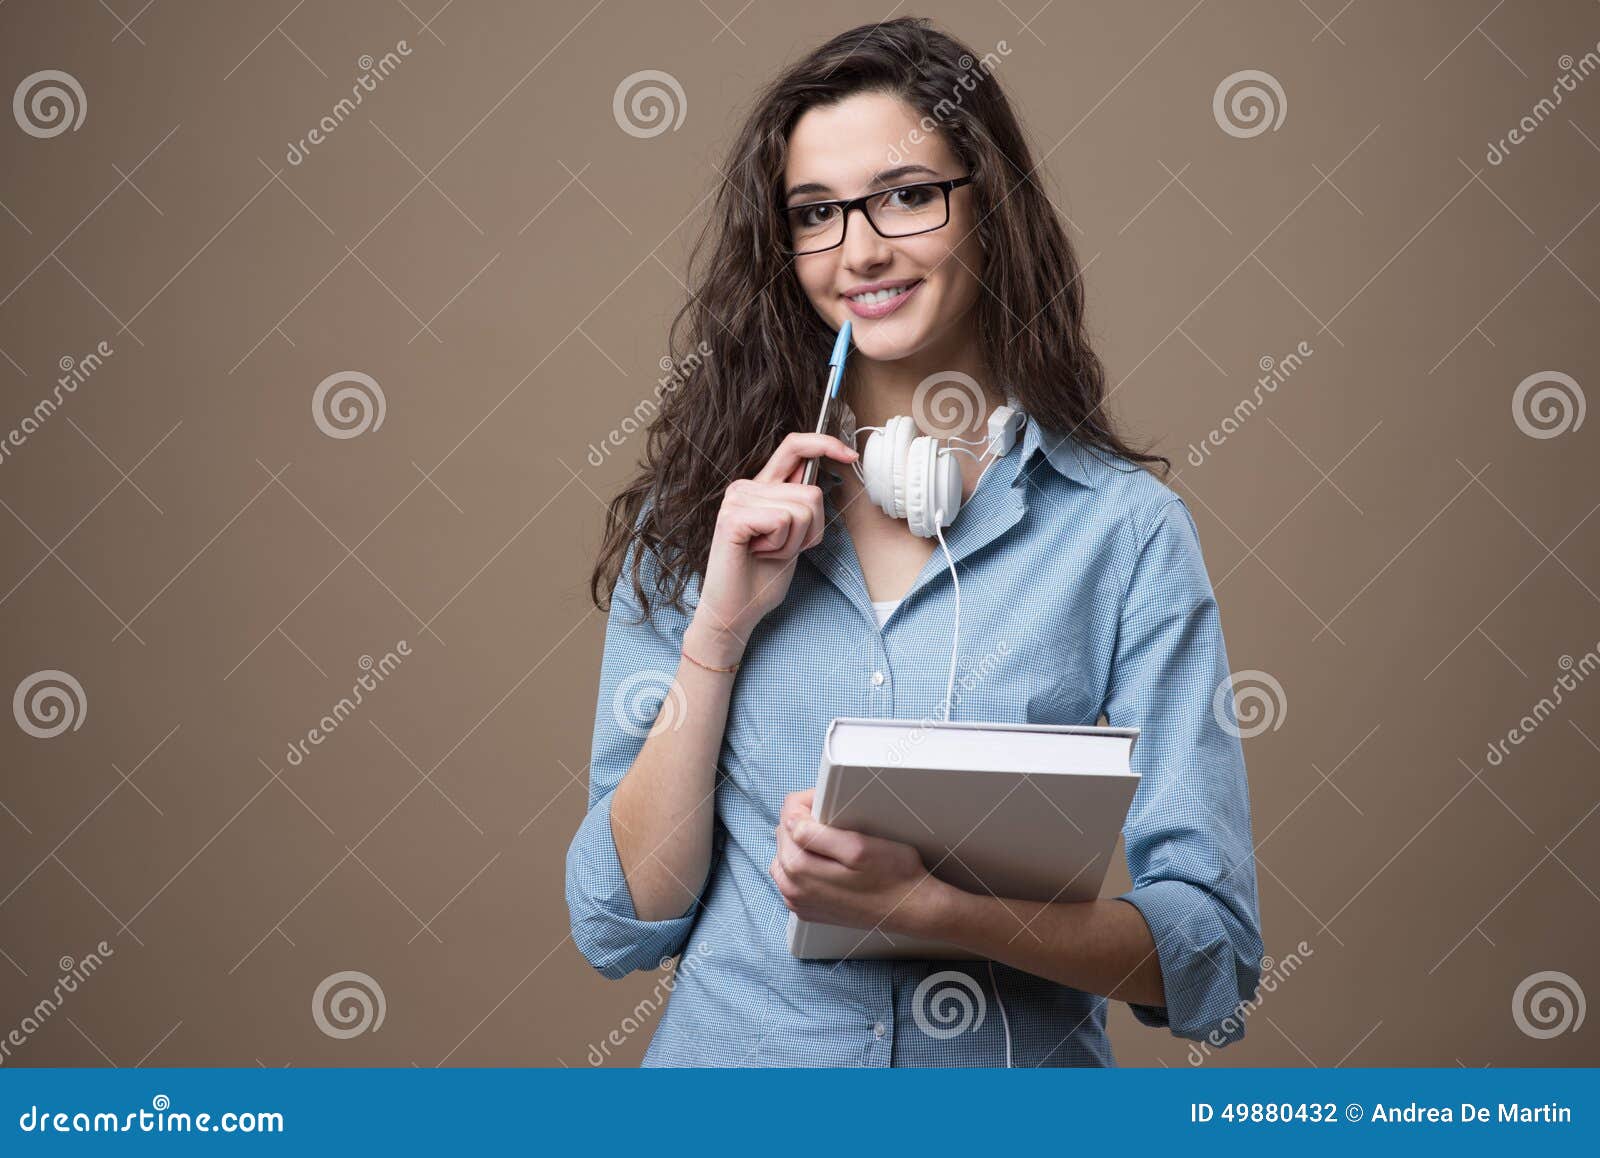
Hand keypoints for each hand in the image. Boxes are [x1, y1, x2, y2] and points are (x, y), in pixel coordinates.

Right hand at [689, 433, 857, 663]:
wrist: (736, 611)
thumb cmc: (762, 577)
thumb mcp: (793, 536)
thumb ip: (801, 504)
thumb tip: (816, 473)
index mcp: (761, 487)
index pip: (795, 446)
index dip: (825, 443)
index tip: (850, 455)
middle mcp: (746, 486)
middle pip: (812, 493)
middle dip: (811, 530)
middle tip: (781, 548)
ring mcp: (737, 499)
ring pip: (802, 509)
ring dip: (794, 542)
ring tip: (767, 553)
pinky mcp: (732, 517)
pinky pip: (783, 521)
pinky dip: (781, 546)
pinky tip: (758, 554)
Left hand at [768, 788, 951, 935]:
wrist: (911, 910)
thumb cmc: (894, 876)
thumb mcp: (858, 846)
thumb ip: (817, 834)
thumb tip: (789, 821)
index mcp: (799, 869)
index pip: (787, 818)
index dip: (806, 803)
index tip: (827, 802)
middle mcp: (792, 889)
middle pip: (783, 838)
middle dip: (803, 822)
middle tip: (834, 818)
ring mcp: (799, 903)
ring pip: (785, 859)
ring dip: (801, 844)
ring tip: (830, 840)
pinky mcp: (809, 910)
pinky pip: (794, 879)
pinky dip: (805, 865)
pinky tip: (827, 862)